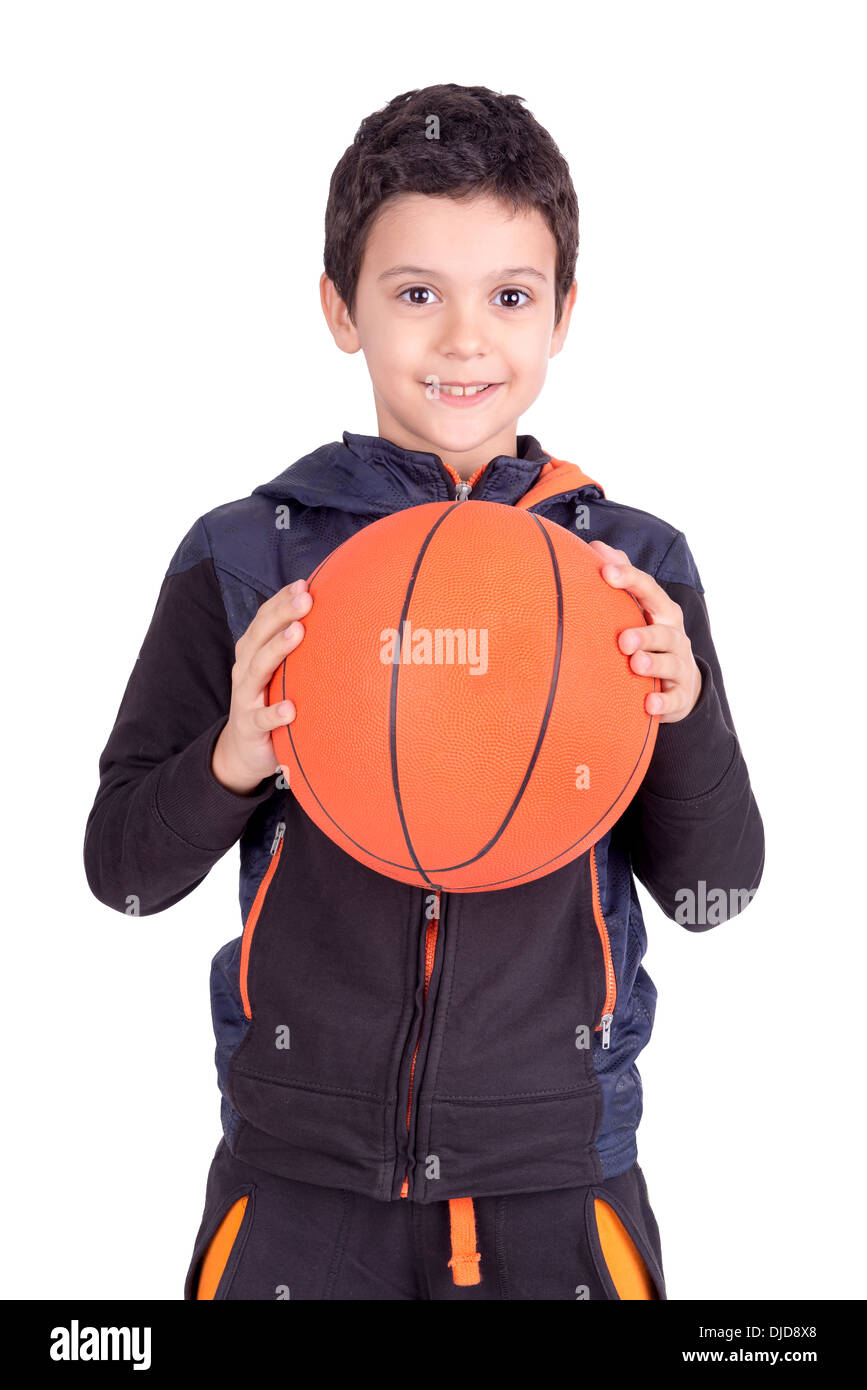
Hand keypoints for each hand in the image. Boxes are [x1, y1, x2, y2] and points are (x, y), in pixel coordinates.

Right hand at [211, 578, 311, 792]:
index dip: (281, 600)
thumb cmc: (270, 700)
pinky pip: (261, 719)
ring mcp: (245, 697)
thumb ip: (299, 650)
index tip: (305, 584)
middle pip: (260, 635)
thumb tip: (341, 620)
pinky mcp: (250, 726)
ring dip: (277, 649)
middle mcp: (245, 669)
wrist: (244, 749)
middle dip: (282, 613)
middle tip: (306, 599)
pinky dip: (275, 713)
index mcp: (253, 652)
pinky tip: (291, 709)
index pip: (264, 618)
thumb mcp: (281, 673)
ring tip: (298, 633)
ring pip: (258, 669)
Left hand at [588, 540, 701, 722]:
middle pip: (664, 630)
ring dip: (654, 663)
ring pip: (671, 663)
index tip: (606, 572)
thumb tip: (597, 546)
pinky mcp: (680, 696)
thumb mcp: (642, 608)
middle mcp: (675, 636)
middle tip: (623, 638)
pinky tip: (649, 704)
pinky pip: (674, 700)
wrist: (681, 684)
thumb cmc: (651, 638)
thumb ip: (623, 577)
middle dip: (645, 632)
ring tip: (636, 664)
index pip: (649, 590)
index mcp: (662, 611)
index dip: (629, 579)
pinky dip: (663, 702)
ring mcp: (679, 666)